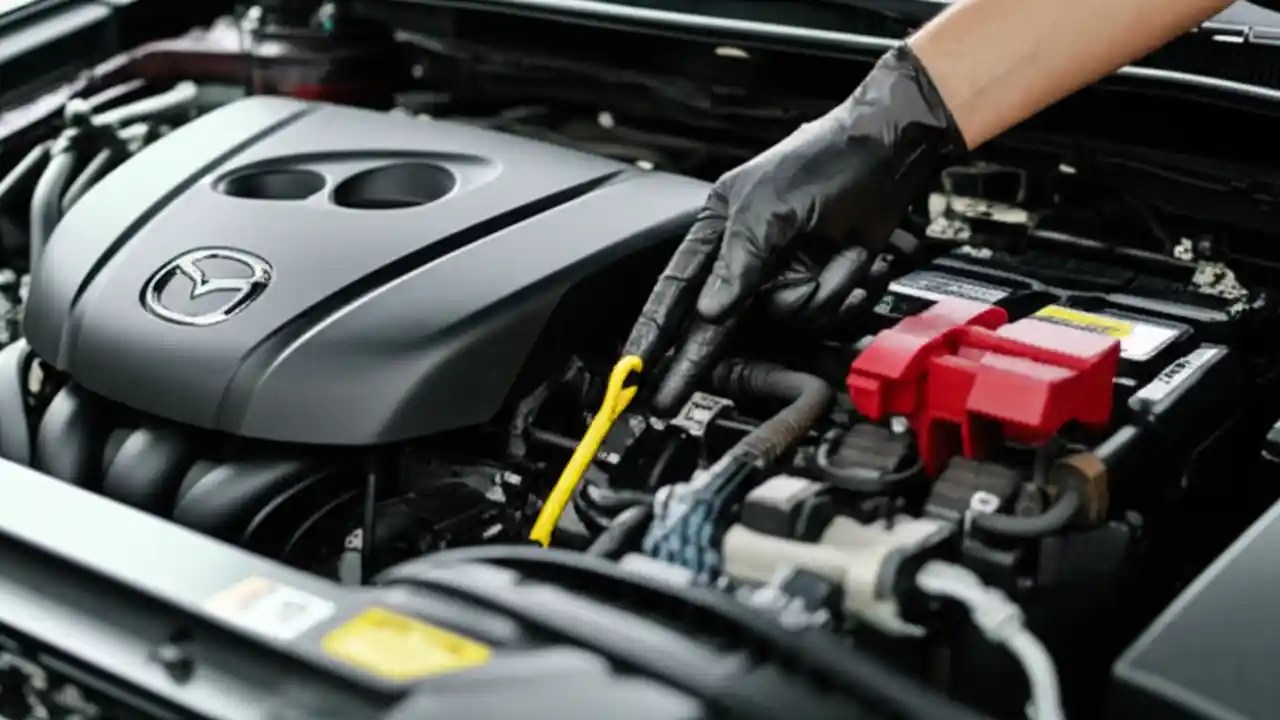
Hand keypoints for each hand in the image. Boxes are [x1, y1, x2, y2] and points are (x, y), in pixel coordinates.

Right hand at [624, 45, 963, 414]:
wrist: (888, 155)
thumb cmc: (822, 161)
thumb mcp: (769, 207)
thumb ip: (737, 263)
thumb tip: (709, 311)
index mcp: (718, 230)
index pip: (676, 290)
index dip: (653, 330)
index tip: (633, 365)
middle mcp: (746, 260)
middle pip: (718, 323)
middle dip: (697, 358)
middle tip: (666, 397)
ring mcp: (783, 277)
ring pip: (784, 320)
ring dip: (818, 290)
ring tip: (838, 248)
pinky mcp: (819, 288)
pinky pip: (821, 314)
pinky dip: (843, 288)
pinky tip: (854, 257)